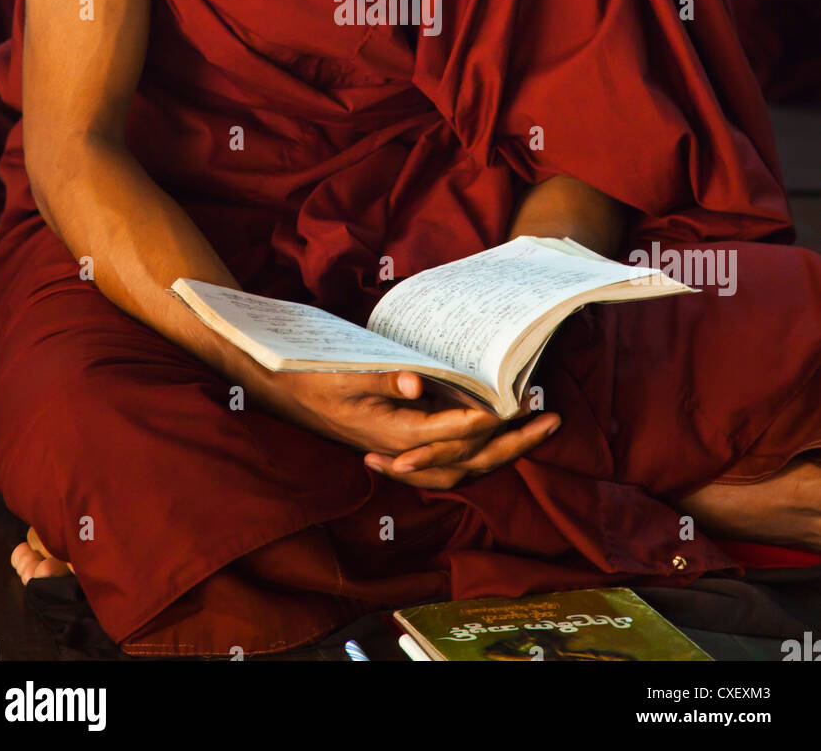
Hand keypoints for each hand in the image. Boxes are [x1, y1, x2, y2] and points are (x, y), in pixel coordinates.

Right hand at [263, 368, 560, 491]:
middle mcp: (402, 451)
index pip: (452, 434)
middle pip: (467, 460)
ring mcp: (401, 452)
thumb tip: (417, 382)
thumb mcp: (346, 371)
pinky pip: (446, 459)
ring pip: (460, 465)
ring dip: (500, 450)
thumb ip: (383, 376)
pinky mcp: (399, 445)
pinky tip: (492, 435)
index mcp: (393, 434)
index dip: (487, 421)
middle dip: (513, 444)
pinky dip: (473, 452)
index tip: (519, 405)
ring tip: (534, 429)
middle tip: (552, 421)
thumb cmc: (314, 377)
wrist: (283, 390)